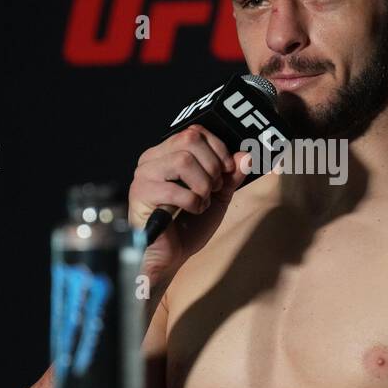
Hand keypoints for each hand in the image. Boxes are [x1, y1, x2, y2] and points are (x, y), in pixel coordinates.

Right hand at [128, 125, 250, 284]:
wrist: (172, 255)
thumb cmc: (189, 224)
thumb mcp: (218, 196)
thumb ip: (231, 176)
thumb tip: (246, 156)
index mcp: (166, 153)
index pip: (194, 132)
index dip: (218, 148)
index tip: (228, 169)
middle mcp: (151, 159)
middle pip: (189, 140)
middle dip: (211, 166)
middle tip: (213, 189)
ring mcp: (144, 175)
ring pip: (183, 161)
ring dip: (202, 185)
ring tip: (202, 200)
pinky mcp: (141, 194)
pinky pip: (175, 189)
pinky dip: (193, 202)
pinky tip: (193, 210)